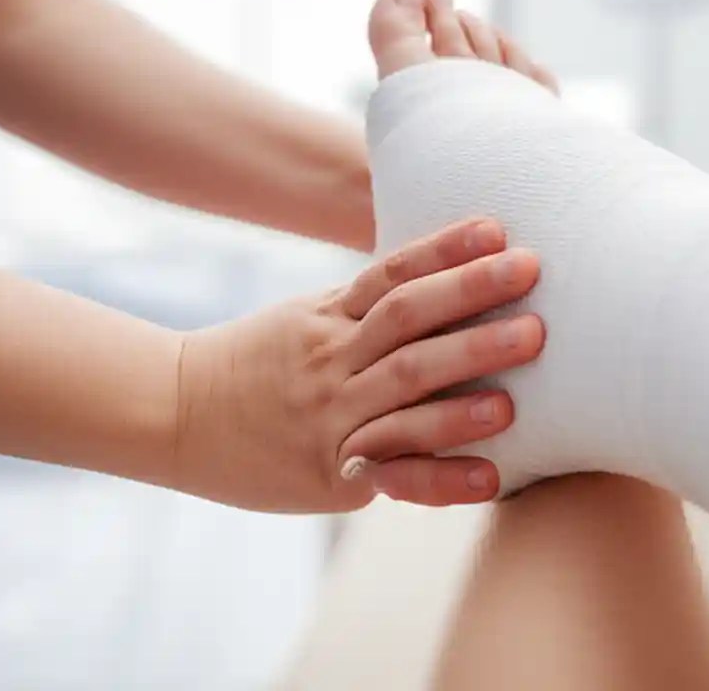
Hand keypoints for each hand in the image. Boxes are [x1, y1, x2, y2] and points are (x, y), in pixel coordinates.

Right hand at [171, 218, 542, 511]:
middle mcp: (331, 361)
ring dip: (463, 392)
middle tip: (535, 279)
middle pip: (408, 325)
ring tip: (518, 392)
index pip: (393, 275)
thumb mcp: (302, 317)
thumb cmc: (253, 363)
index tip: (499, 231)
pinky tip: (491, 476)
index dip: (446, 251)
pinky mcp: (329, 471)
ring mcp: (329, 417)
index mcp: (328, 317)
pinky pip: (391, 474)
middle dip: (473, 300)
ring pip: (402, 397)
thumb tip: (435, 273)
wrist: (173, 414)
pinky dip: (441, 477)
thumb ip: (363, 304)